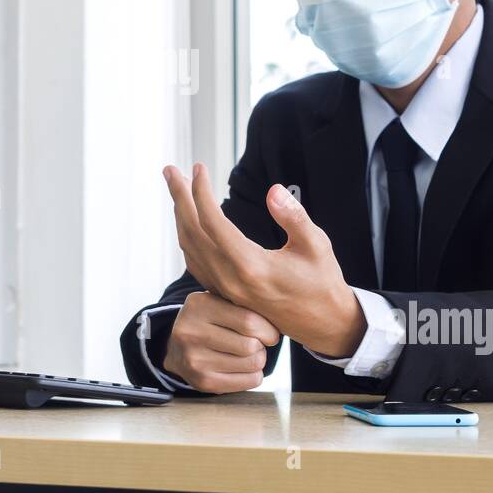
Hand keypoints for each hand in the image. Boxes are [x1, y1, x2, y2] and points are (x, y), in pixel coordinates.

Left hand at [162, 163, 365, 357]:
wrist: (322, 324)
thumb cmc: (322, 281)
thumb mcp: (317, 245)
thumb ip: (294, 217)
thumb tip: (273, 190)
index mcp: (252, 267)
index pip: (213, 223)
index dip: (201, 193)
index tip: (199, 168)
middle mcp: (231, 280)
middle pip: (193, 232)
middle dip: (179, 198)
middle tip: (170, 170)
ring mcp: (225, 289)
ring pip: (190, 247)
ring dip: (180, 215)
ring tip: (177, 188)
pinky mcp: (225, 292)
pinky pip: (195, 261)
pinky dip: (187, 236)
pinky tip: (188, 220)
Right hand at [162, 290, 280, 393]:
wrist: (177, 349)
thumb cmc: (210, 321)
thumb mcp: (218, 301)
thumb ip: (243, 302)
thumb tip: (280, 314)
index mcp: (199, 305)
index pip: (249, 321)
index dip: (268, 329)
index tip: (270, 332)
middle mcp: (191, 332)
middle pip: (251, 345)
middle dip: (262, 345)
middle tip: (257, 342)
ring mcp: (195, 360)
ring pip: (252, 364)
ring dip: (259, 359)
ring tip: (249, 353)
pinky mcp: (203, 382)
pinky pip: (248, 381)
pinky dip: (254, 374)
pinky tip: (243, 367)